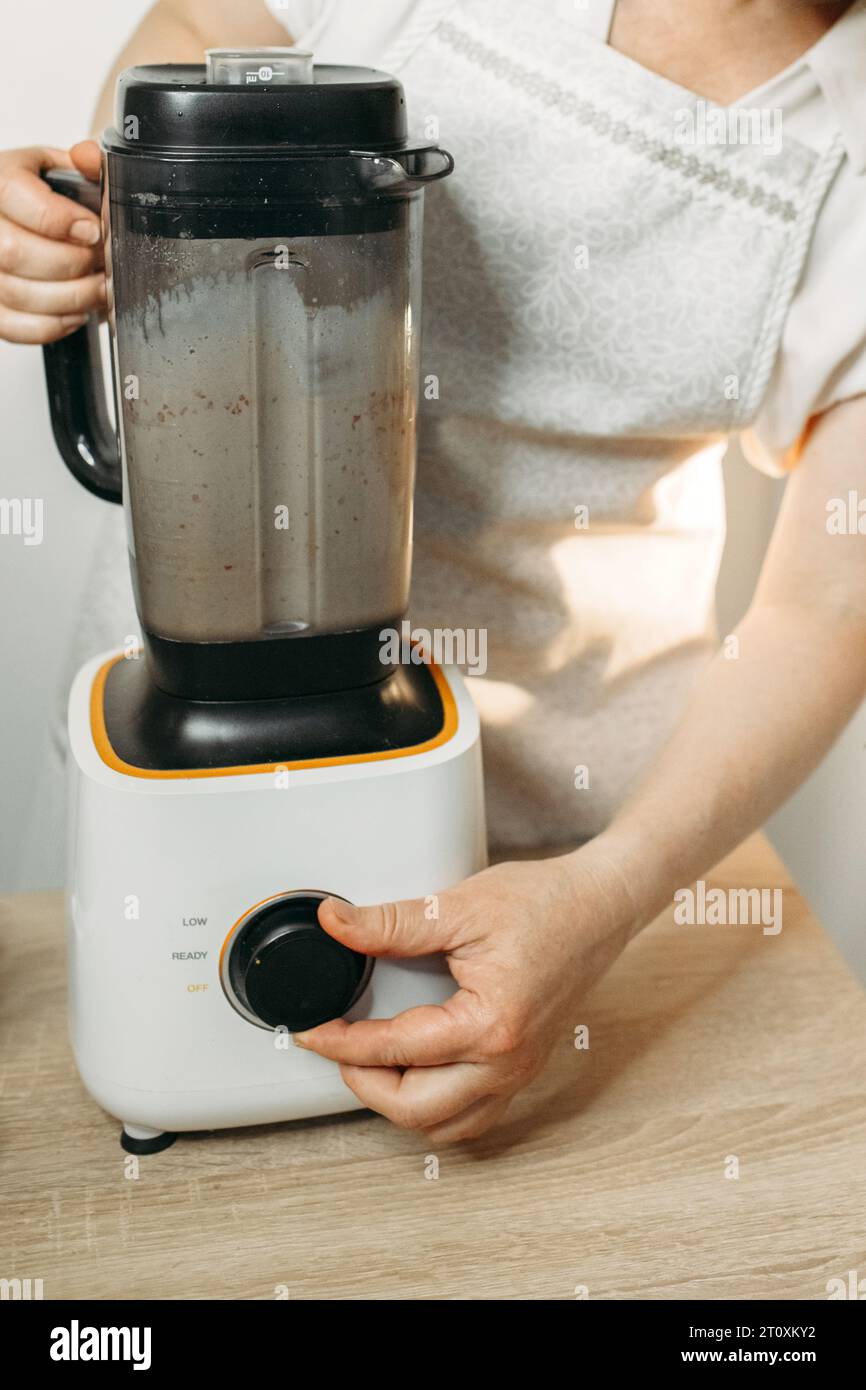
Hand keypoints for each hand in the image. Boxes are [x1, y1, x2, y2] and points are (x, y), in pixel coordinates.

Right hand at [0, 140, 104, 343]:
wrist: (19, 222)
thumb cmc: (39, 198)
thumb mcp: (56, 169)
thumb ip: (81, 162)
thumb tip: (88, 158)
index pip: (15, 197)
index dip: (60, 220)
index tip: (93, 231)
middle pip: (15, 252)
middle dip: (72, 264)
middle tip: (102, 264)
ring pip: (18, 293)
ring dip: (72, 298)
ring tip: (99, 290)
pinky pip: (15, 327)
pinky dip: (54, 325)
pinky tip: (75, 312)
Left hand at [297, 844, 638, 1141]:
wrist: (600, 905)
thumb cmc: (545, 903)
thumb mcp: (459, 907)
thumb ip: (391, 923)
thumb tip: (335, 925)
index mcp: (490, 1025)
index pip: (395, 1051)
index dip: (341, 1042)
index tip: (312, 1029)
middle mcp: (507, 1062)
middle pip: (416, 1110)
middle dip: (364, 1084)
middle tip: (336, 1046)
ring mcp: (519, 1071)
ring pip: (445, 1126)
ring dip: (400, 1102)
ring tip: (371, 1060)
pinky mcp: (523, 1067)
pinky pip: (473, 1114)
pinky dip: (435, 1105)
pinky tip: (415, 1071)